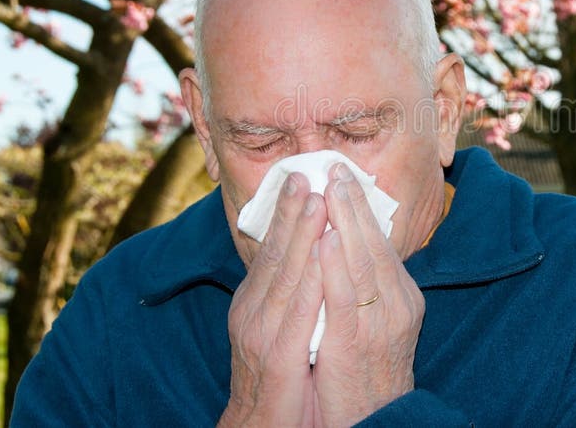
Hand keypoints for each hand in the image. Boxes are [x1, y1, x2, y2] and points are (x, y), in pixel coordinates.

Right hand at [218, 173, 328, 426]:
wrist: (260, 426)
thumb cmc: (279, 374)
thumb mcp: (281, 324)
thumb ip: (293, 289)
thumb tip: (315, 249)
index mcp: (255, 300)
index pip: (272, 249)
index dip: (286, 212)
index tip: (301, 176)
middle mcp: (253, 311)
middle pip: (275, 253)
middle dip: (291, 211)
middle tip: (306, 173)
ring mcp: (261, 333)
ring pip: (284, 275)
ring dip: (301, 236)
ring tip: (316, 200)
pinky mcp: (276, 357)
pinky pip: (296, 314)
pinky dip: (310, 282)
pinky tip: (322, 257)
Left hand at [311, 163, 424, 425]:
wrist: (375, 421)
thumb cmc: (368, 374)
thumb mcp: (377, 323)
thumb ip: (366, 287)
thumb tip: (344, 248)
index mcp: (403, 296)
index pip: (380, 243)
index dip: (360, 209)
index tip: (344, 178)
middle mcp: (398, 304)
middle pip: (374, 244)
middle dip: (353, 203)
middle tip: (335, 167)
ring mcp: (381, 323)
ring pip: (362, 263)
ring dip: (344, 223)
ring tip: (329, 189)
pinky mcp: (357, 343)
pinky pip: (346, 299)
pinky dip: (335, 269)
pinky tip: (323, 242)